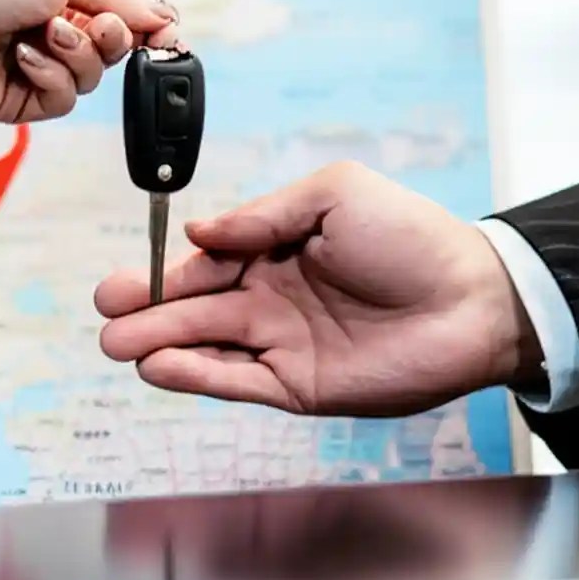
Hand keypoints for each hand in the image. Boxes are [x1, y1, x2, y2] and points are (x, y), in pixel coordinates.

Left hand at [0, 0, 179, 122]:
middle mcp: (47, 29)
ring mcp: (34, 67)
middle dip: (111, 38)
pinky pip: (63, 101)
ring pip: (91, 78)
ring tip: (44, 36)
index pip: (117, 14)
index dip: (143, 25)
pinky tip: (24, 60)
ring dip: (76, 56)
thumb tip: (163, 17)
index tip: (164, 32)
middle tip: (95, 26)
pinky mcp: (19, 101)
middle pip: (112, 49)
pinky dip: (51, 79)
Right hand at [94, 161, 544, 416]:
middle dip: (147, 310)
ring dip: (160, 345)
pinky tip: (161, 367)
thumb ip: (261, 215)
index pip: (206, 263)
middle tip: (106, 315)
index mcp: (276, 249)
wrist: (472, 300)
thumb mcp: (334, 195)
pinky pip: (237, 380)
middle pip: (195, 306)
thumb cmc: (412, 236)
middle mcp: (272, 298)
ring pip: (207, 345)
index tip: (122, 280)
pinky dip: (197, 374)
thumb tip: (198, 232)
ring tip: (118, 344)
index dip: (163, 271)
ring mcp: (283, 343)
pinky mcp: (298, 385)